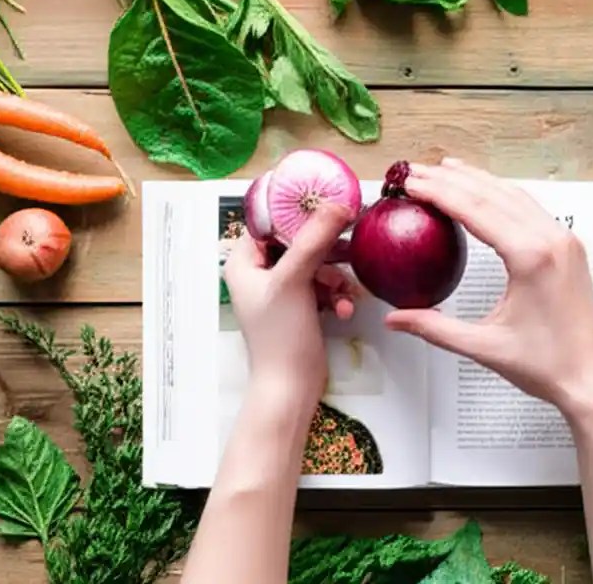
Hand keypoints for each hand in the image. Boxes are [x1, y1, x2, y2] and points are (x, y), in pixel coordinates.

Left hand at [224, 203, 356, 402]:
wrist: (291, 387)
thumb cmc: (280, 336)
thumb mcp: (295, 280)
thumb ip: (314, 239)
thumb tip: (337, 204)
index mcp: (244, 262)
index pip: (271, 223)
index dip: (300, 214)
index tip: (330, 206)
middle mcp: (259, 274)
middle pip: (299, 242)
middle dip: (326, 252)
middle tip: (348, 249)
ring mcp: (281, 291)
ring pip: (316, 265)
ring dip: (335, 278)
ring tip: (345, 293)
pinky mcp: (300, 307)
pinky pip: (323, 287)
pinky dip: (336, 295)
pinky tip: (344, 309)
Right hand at [383, 159, 592, 415]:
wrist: (592, 380)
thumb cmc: (547, 366)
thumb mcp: (483, 346)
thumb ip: (434, 328)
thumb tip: (395, 319)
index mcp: (532, 257)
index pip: (476, 210)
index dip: (439, 192)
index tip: (412, 182)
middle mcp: (552, 240)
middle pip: (493, 194)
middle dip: (452, 178)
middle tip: (418, 171)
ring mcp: (565, 241)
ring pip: (514, 195)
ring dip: (478, 180)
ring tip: (446, 169)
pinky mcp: (569, 249)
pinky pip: (531, 209)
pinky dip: (502, 195)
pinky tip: (486, 194)